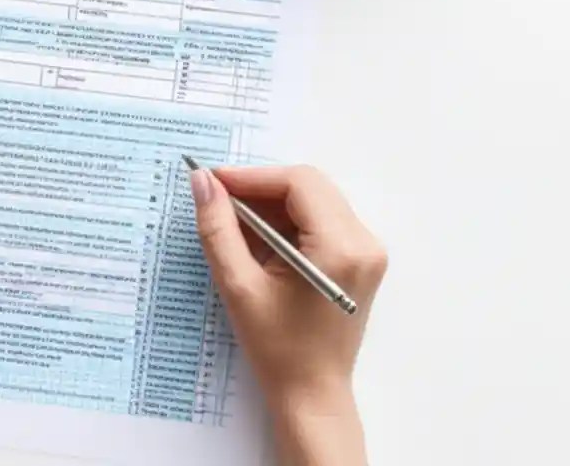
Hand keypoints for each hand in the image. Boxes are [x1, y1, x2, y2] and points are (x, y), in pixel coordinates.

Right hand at [190, 166, 385, 419]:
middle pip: (309, 187)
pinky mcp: (361, 259)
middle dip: (261, 188)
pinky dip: (288, 221)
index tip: (212, 182)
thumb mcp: (238, 285)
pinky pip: (322, 221)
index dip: (252, 177)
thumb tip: (201, 180)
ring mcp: (367, 250)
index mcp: (341, 248)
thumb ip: (218, 228)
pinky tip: (259, 238)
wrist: (312, 393)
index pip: (298, 183)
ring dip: (273, 204)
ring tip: (234, 222)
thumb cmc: (276, 347)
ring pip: (315, 201)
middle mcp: (365, 241)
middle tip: (218, 200)